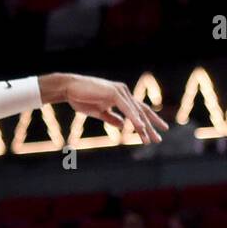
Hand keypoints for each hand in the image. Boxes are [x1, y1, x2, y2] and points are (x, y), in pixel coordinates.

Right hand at [50, 73, 168, 142]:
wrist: (68, 88)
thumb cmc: (80, 98)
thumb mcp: (98, 112)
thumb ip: (111, 118)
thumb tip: (122, 125)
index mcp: (120, 97)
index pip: (138, 110)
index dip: (148, 121)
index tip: (156, 132)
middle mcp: (123, 92)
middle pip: (141, 111)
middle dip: (151, 126)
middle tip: (158, 139)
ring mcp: (120, 91)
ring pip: (136, 111)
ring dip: (144, 126)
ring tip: (150, 138)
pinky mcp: (114, 92)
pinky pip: (127, 108)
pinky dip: (134, 118)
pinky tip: (140, 127)